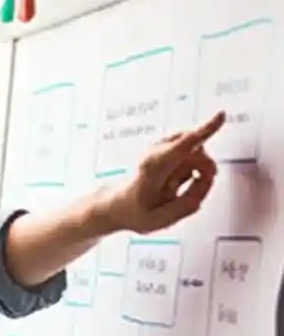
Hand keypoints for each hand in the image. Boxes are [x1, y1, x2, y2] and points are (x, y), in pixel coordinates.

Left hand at [93, 111, 224, 234]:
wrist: (115, 205)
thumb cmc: (134, 211)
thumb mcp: (161, 219)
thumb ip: (189, 203)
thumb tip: (205, 182)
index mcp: (153, 168)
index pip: (184, 144)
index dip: (205, 130)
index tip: (220, 116)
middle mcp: (154, 153)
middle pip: (195, 148)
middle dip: (205, 166)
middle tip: (198, 186)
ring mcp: (157, 149)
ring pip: (193, 150)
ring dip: (196, 168)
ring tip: (177, 188)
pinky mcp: (161, 149)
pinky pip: (187, 152)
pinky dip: (190, 167)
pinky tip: (175, 182)